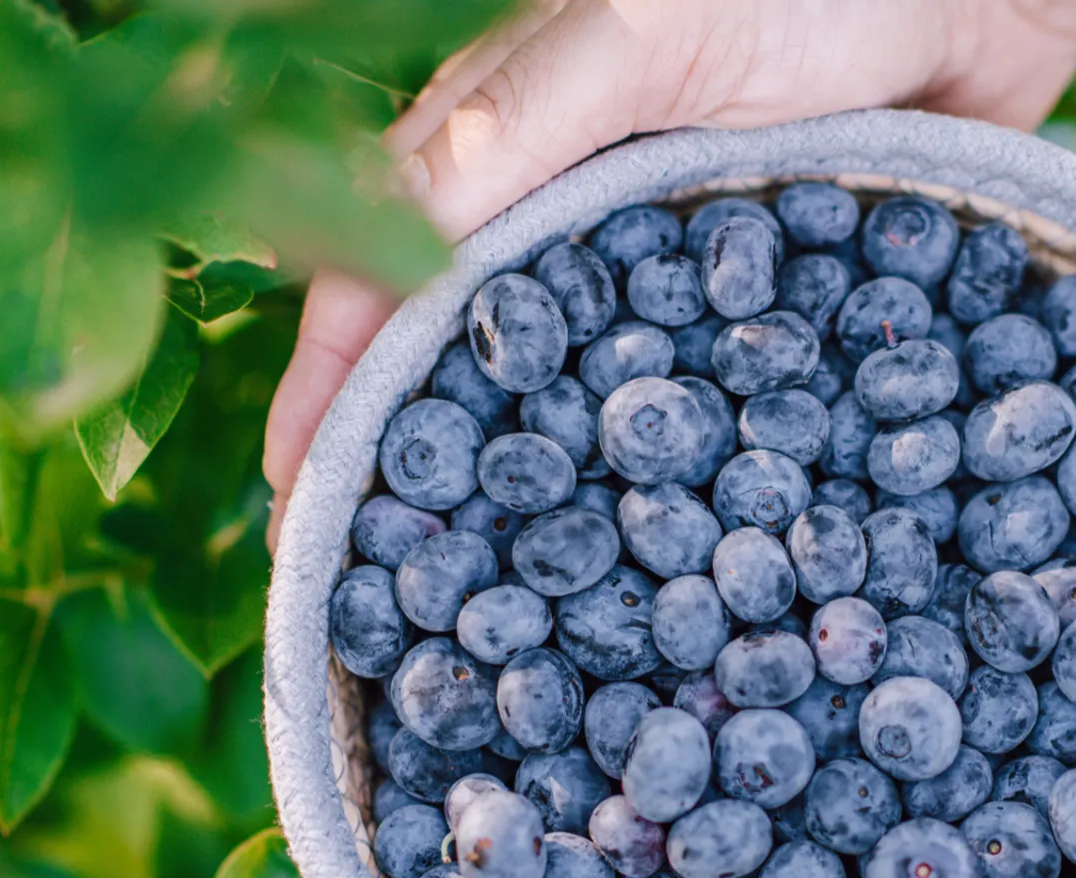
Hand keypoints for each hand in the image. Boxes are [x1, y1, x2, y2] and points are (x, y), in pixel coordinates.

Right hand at [264, 0, 1075, 543]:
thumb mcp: (633, 39)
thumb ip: (509, 132)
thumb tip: (376, 244)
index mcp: (508, 157)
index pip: (384, 284)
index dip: (335, 392)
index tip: (303, 504)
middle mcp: (578, 236)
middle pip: (473, 372)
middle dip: (428, 480)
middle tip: (395, 593)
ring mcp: (677, 289)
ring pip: (584, 418)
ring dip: (547, 512)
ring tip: (517, 621)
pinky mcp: (772, 322)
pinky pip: (712, 424)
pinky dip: (683, 495)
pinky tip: (671, 578)